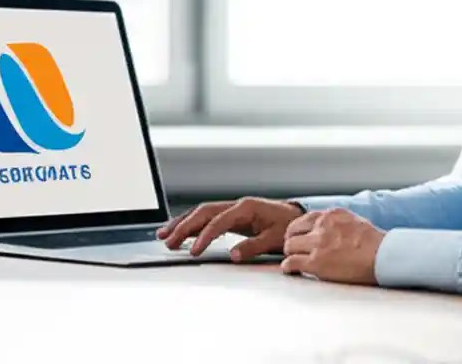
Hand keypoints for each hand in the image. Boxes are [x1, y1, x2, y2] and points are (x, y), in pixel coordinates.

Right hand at [157, 197, 303, 259]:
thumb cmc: (288, 226)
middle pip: (204, 212)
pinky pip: (207, 218)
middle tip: (168, 242)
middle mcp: (237, 205)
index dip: (205, 235)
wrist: (297, 218)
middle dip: (184, 226)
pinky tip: (178, 233)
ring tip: (163, 236)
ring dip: (182, 223)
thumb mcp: (275, 239)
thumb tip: (233, 255)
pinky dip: (191, 224)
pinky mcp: (231, 216)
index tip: (194, 250)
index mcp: (246, 208)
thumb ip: (254, 247)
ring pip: (202, 213)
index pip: (219, 221)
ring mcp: (233, 209)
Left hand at [281, 208, 384, 284]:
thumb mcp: (355, 222)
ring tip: (294, 261)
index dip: (300, 230)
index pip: (305, 219)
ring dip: (291, 254)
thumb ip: (337, 224)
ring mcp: (318, 243)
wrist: (383, 256)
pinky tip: (291, 270)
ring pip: (289, 246)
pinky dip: (289, 268)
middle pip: (293, 231)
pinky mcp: (316, 261)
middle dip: (293, 241)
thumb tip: (329, 231)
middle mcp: (323, 225)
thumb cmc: (375, 244)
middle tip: (294, 250)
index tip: (299, 237)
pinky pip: (291, 263)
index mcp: (332, 214)